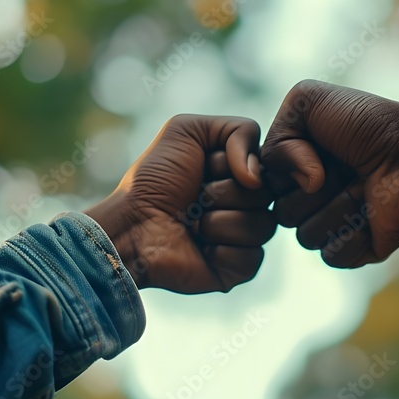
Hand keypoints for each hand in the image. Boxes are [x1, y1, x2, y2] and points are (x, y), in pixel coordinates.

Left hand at [85, 115, 275, 293]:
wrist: (131, 224)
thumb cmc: (153, 179)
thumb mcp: (187, 130)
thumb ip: (236, 129)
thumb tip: (259, 176)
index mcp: (240, 174)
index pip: (266, 166)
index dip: (234, 165)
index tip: (205, 167)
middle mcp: (246, 206)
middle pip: (267, 196)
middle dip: (223, 192)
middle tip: (195, 198)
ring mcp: (243, 238)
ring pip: (263, 226)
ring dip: (219, 222)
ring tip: (194, 224)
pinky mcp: (236, 269)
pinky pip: (253, 257)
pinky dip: (223, 250)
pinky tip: (201, 247)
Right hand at [261, 80, 398, 267]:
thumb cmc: (367, 122)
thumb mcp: (307, 101)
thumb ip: (274, 136)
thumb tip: (299, 184)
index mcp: (297, 167)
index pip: (266, 185)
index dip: (288, 169)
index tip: (318, 150)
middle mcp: (312, 197)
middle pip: (281, 214)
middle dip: (314, 190)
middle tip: (346, 169)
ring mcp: (333, 224)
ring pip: (305, 236)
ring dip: (337, 208)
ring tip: (363, 187)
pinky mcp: (355, 249)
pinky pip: (331, 255)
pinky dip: (351, 233)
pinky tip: (372, 212)